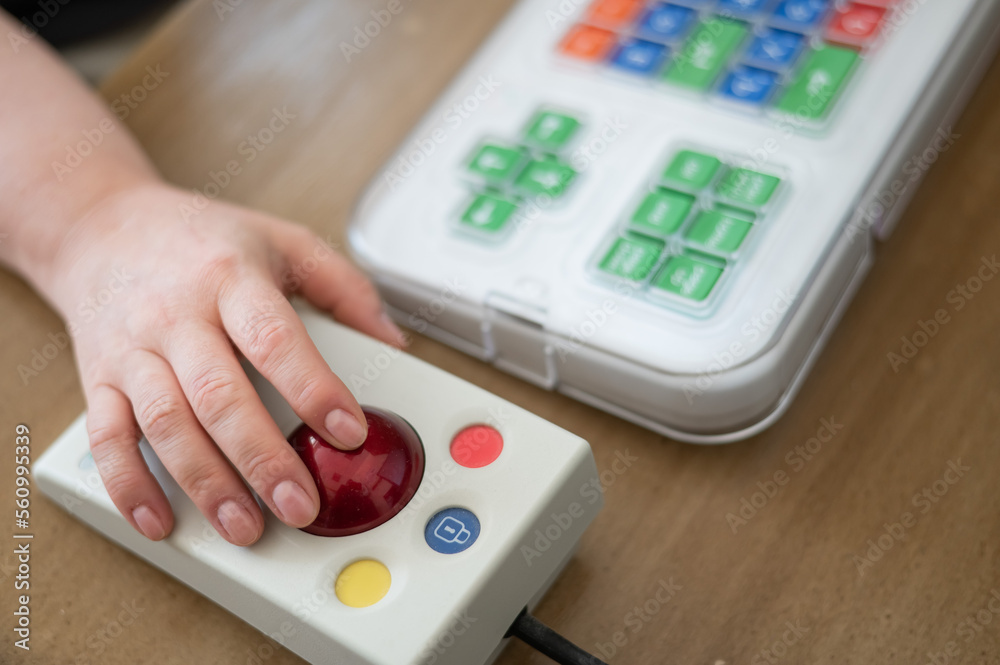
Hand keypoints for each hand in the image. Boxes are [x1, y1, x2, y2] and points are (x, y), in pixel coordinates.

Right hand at [44, 182, 406, 545]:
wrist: (101, 226)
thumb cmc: (202, 240)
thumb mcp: (282, 241)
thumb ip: (343, 287)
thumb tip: (391, 341)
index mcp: (231, 278)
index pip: (275, 338)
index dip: (313, 389)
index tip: (348, 431)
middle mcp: (178, 316)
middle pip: (220, 395)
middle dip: (262, 458)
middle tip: (300, 505)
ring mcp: (135, 350)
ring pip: (166, 424)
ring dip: (205, 483)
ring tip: (244, 526)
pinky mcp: (100, 378)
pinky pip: (107, 437)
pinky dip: (129, 485)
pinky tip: (159, 520)